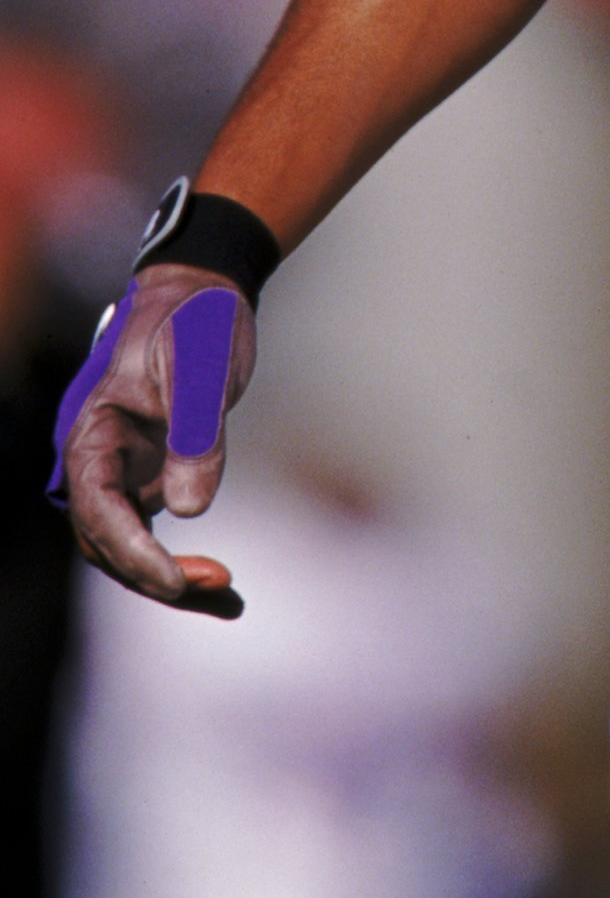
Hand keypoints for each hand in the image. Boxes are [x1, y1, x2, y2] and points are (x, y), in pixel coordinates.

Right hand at [49, 262, 254, 615]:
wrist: (206, 295)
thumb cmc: (194, 321)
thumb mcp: (200, 365)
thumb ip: (196, 433)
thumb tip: (188, 510)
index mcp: (94, 437)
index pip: (99, 511)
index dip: (133, 552)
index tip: (176, 579)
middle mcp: (101, 465)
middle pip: (109, 545)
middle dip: (155, 576)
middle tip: (219, 585)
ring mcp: (125, 477)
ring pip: (132, 551)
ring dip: (172, 584)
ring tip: (229, 602)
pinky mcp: (155, 480)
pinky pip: (158, 537)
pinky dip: (185, 566)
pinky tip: (223, 589)